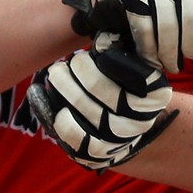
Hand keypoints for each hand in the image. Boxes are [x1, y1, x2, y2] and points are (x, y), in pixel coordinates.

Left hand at [25, 44, 176, 170]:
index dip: (106, 55)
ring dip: (61, 84)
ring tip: (56, 73)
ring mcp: (117, 140)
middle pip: (97, 85)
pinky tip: (37, 92)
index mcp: (156, 94)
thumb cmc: (128, 84)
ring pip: (79, 105)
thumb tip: (100, 39)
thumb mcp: (134, 62)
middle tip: (71, 61)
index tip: (97, 47)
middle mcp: (140, 120)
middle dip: (78, 67)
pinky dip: (48, 108)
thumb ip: (122, 47)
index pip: (125, 68)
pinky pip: (66, 130)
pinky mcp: (94, 153)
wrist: (130, 127)